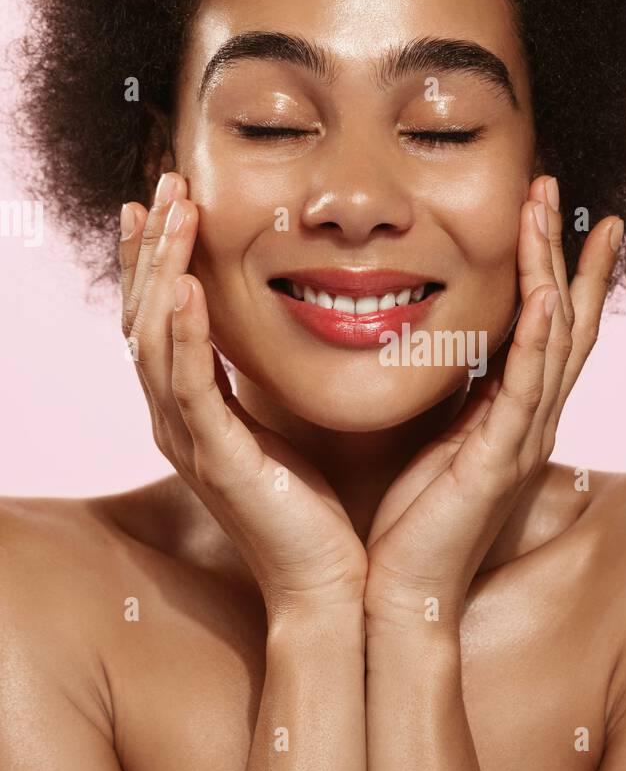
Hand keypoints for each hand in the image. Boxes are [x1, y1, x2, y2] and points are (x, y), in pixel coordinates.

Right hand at [119, 172, 367, 619]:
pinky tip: (184, 287)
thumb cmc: (319, 508)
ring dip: (161, 271)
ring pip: (155, 340)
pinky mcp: (217, 461)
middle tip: (163, 186)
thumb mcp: (287, 425)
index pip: (163, 320)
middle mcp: (179, 422)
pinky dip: (181, 334)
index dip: (159, 260)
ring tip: (172, 211)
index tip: (166, 201)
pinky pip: (188, 387)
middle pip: (145, 318)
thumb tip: (286, 325)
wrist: (335, 584)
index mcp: (196, 411)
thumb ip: (268, 379)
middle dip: (152, 249)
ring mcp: (190, 442)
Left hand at [363, 175, 621, 630]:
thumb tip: (427, 346)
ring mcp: (521, 440)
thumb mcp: (426, 441)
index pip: (545, 328)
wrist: (394, 596)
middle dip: (560, 249)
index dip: (557, 269)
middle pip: (563, 319)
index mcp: (509, 414)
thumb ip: (441, 396)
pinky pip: (527, 390)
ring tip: (546, 210)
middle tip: (551, 186)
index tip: (559, 211)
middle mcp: (528, 421)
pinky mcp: (500, 462)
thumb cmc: (403, 524)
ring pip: (552, 340)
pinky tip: (546, 297)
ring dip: (552, 270)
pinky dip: (541, 341)